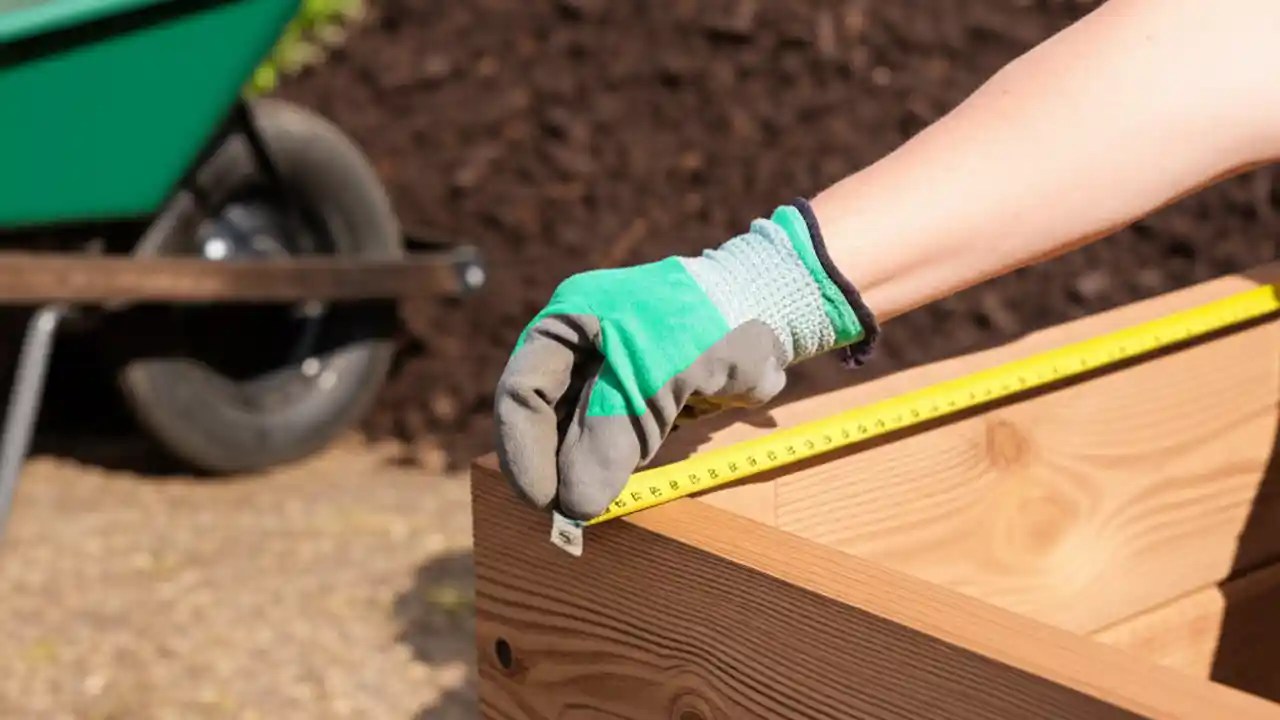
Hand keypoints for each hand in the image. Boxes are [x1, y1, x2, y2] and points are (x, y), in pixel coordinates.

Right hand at [493, 199, 876, 519]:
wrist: (772, 313)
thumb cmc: (706, 328)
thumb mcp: (650, 380)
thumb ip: (608, 438)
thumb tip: (574, 506)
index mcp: (569, 322)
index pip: (523, 389)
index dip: (525, 449)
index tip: (542, 500)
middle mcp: (580, 348)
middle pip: (545, 417)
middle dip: (552, 465)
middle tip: (564, 517)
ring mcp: (609, 375)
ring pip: (578, 434)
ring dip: (582, 471)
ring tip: (589, 507)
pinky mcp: (641, 400)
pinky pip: (614, 442)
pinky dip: (614, 468)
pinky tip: (618, 488)